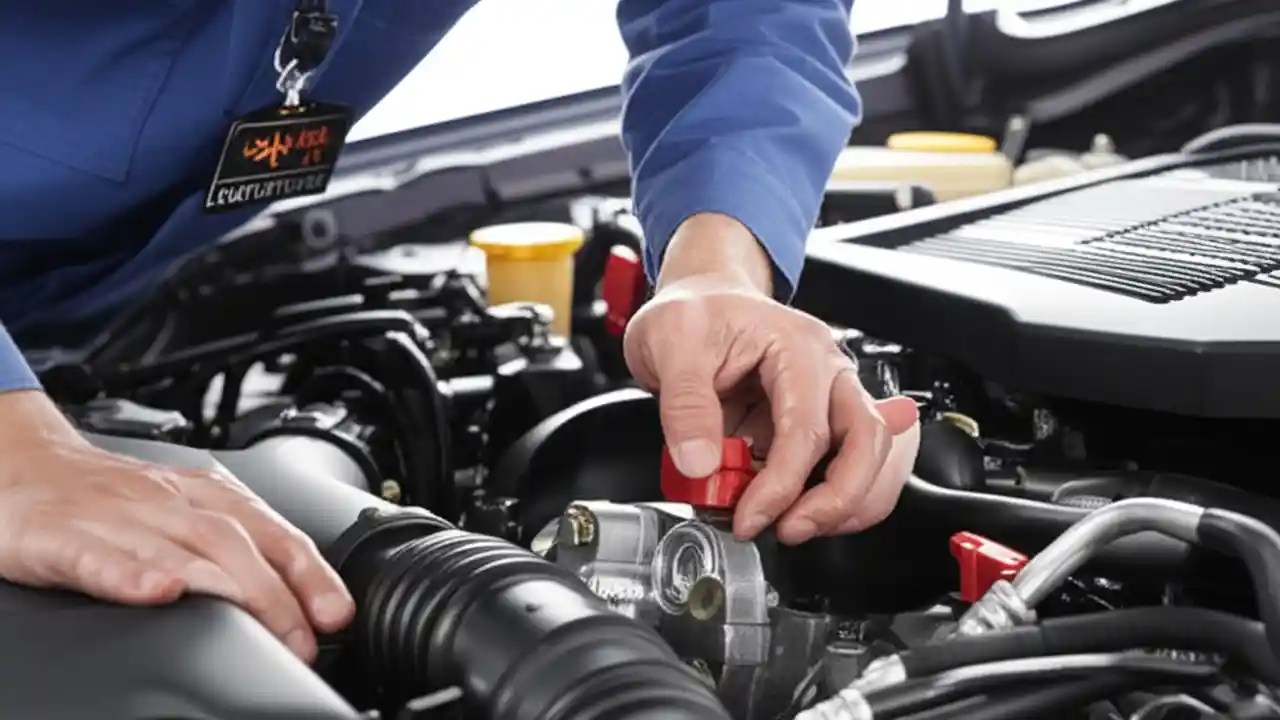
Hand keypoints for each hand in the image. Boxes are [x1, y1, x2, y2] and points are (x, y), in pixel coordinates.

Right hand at [0, 390, 353, 661]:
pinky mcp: (59, 535)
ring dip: (228, 587)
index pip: (271, 530)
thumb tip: (297, 600)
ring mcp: (114, 516)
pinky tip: (158, 592)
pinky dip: (132, 574)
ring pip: (179, 547)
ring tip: (260, 622)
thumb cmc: (106, 496)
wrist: (17, 463)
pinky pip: (98, 555)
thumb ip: (230, 549)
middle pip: (234, 543)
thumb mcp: (180, 510)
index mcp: (202, 494)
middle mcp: (166, 501)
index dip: (310, 572)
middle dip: (278, 594)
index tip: (336, 613)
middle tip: (305, 640)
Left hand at [624, 213, 920, 543]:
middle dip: (837, 500)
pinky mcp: (817, 424)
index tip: (748, 516)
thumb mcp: (670, 342)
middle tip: (790, 530)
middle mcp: (827, 372)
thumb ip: (684, 403)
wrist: (702, 299)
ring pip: (870, 459)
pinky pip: (844, 467)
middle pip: (868, 442)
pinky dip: (828, 499)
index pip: (807, 429)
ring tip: (791, 526)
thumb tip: (701, 463)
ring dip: (840, 505)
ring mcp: (829, 399)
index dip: (781, 484)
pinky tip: (794, 512)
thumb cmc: (694, 312)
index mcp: (798, 347)